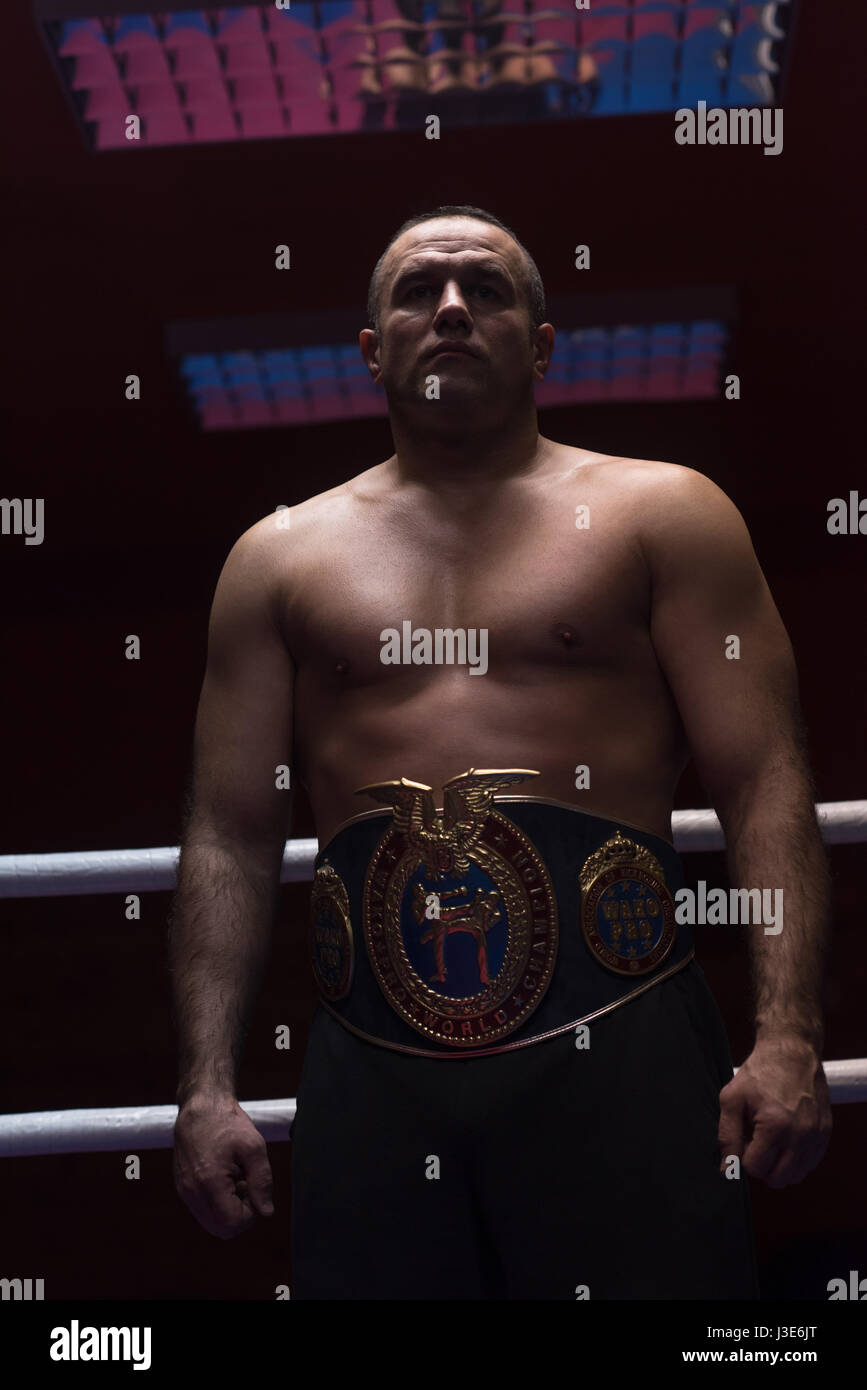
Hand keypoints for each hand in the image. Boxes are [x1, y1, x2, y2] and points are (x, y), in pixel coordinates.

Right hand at [173, 1094, 274, 1237]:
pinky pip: (202, 1210)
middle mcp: (191, 1192)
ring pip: (211, 1223)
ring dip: (228, 1210)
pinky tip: (225, 1178)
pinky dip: (217, 1203)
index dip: (251, 1214)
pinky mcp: (182, 1187)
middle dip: (240, 1215)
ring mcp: (184, 1191)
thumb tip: (266, 1212)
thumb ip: (262, 1182)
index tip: (255, 1189)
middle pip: (221, 1230)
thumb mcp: (254, 1147)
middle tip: (247, 1186)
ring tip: (237, 1180)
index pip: (232, 1223)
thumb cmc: (228, 1123)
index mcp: (209, 1182)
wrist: (200, 1107)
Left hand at [717, 1035, 831, 1187]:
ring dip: (779, 1166)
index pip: (755, 1168)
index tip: (742, 1139)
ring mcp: (816, 1135)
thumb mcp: (731, 1099)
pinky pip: (810, 1163)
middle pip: (778, 1179)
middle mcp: (801, 1135)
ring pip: (796, 1175)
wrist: (792, 1052)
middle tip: (755, 1143)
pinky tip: (785, 1138)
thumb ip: (727, 1136)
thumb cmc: (759, 1073)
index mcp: (775, 1126)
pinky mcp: (825, 1133)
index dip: (743, 1158)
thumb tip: (727, 1170)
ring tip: (770, 1140)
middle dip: (762, 1167)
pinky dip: (796, 1159)